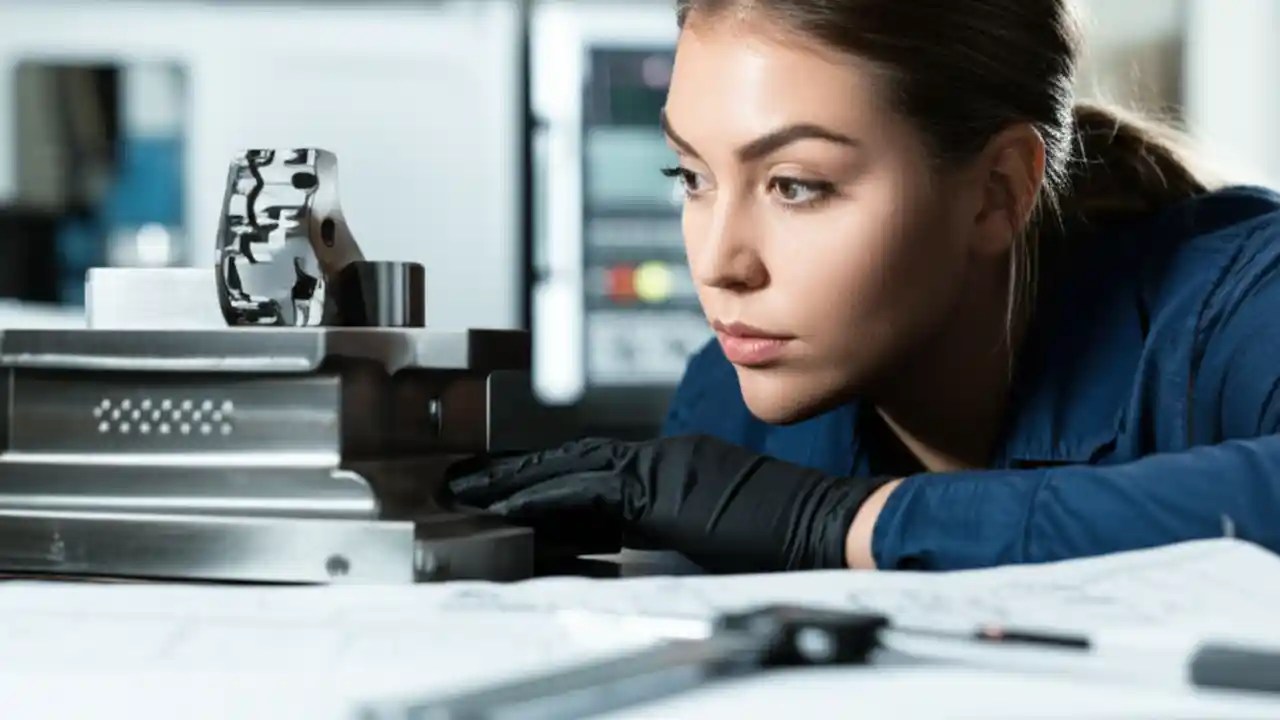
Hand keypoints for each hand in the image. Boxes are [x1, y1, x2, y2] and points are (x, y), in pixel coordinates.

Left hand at [448, 434, 895, 572]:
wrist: (833, 527)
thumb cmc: (797, 537)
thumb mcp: (725, 531)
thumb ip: (681, 529)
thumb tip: (644, 548)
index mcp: (684, 467)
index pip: (604, 472)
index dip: (554, 480)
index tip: (516, 492)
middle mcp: (670, 458)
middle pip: (579, 462)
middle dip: (522, 475)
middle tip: (473, 482)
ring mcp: (666, 468)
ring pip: (573, 469)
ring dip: (518, 481)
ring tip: (472, 490)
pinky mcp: (663, 489)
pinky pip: (586, 491)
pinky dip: (542, 496)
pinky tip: (507, 505)